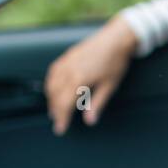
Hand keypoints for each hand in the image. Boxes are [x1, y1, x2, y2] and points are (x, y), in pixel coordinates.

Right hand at [44, 15, 138, 133]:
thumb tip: (90, 120)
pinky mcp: (67, 55)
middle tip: (58, 121)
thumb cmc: (115, 62)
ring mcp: (66, 62)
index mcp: (78, 80)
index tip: (60, 129)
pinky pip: (53, 72)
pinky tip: (54, 88)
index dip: (62, 119)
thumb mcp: (109, 86)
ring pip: (51, 84)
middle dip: (55, 110)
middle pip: (55, 96)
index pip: (65, 105)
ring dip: (51, 98)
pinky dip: (50, 83)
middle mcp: (68, 71)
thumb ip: (97, 103)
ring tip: (55, 108)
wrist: (116, 38)